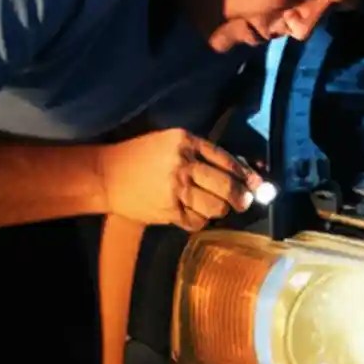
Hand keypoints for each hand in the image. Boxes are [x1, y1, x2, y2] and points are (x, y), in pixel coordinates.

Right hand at [96, 128, 263, 231]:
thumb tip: (237, 171)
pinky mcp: (168, 210)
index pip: (226, 159)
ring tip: (216, 206)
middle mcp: (183, 164)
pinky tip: (195, 213)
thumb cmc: (140, 156)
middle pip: (226, 185)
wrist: (106, 174)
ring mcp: (175, 189)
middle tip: (244, 202)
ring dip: (221, 209)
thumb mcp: (170, 143)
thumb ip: (200, 153)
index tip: (257, 185)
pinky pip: (197, 221)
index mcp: (186, 142)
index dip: (245, 175)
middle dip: (241, 197)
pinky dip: (201, 220)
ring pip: (216, 206)